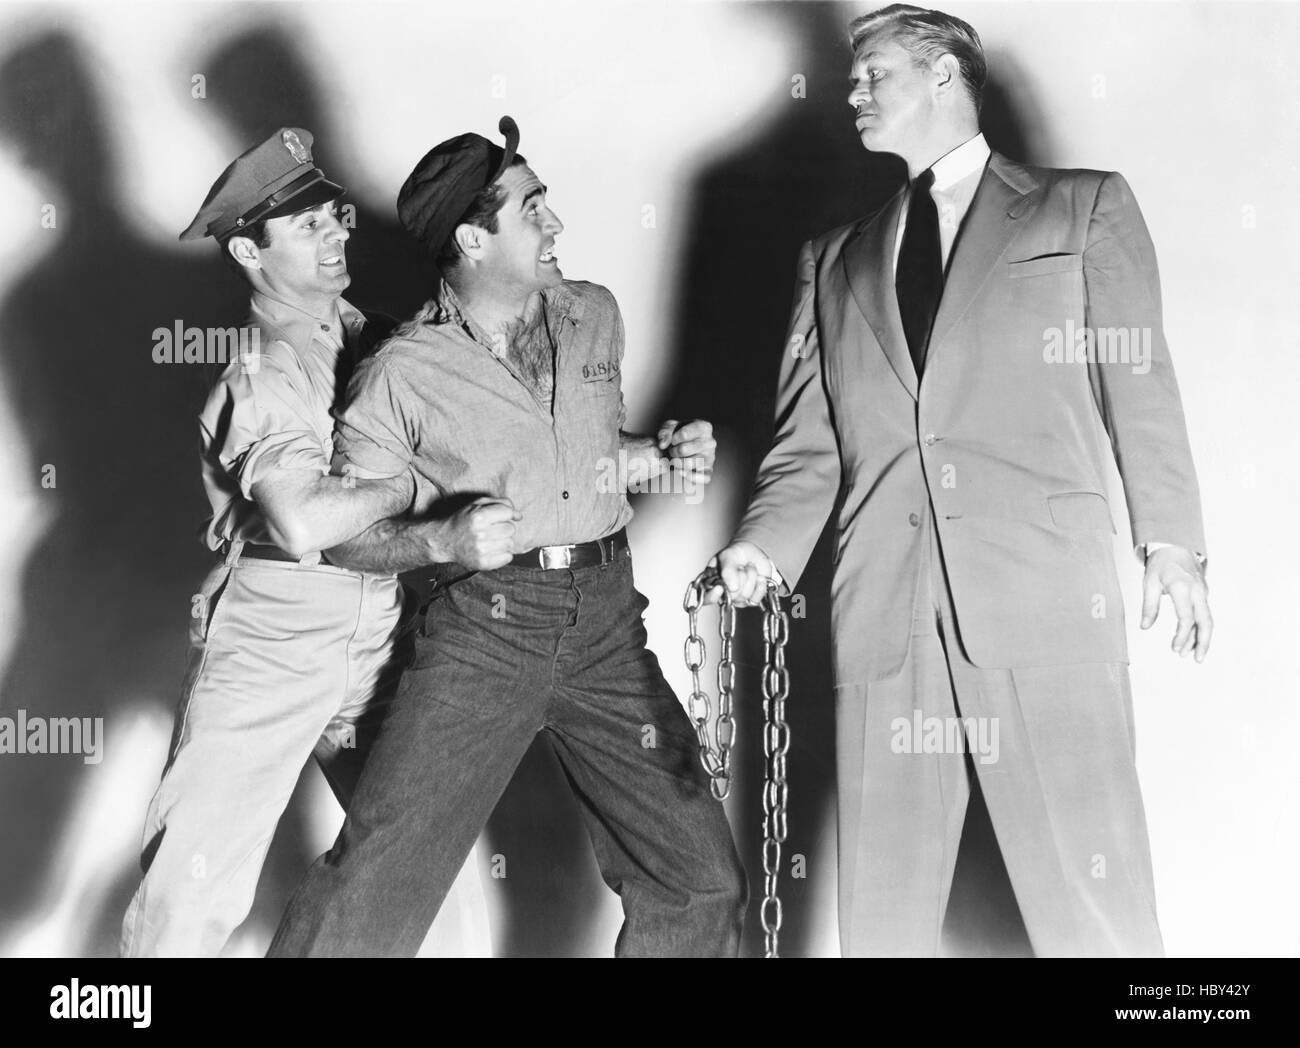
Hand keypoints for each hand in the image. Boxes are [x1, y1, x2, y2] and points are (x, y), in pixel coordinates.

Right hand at [427, 497, 519, 569]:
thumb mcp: (477, 504)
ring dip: (503, 541)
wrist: (444, 540)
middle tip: (492, 529)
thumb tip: (518, 516)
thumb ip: (501, 503)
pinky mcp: (482, 563)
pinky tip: (492, 549)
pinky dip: (503, 554)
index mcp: (478, 516)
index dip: (508, 514)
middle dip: (504, 528)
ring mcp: (481, 550)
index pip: (508, 513)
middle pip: (510, 529)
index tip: (502, 517)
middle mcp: (479, 534)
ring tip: (491, 540)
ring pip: (510, 544)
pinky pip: (508, 557)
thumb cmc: (464, 520)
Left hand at [656, 418, 715, 484]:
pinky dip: (689, 476)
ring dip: (677, 463)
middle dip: (673, 451)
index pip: (684, 434)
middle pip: (683, 450)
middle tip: (673, 451)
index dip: (673, 438)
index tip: (672, 440)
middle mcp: (710, 442)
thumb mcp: (669, 429)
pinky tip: (680, 472)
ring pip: (688, 464)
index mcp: (704, 427)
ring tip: (676, 459)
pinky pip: (701, 477)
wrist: (682, 450)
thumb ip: (665, 432)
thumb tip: (662, 444)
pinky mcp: (709, 471)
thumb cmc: (677, 436)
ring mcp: (711, 457)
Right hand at [704, 540, 776, 607]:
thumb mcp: (728, 556)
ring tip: (748, 568)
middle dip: (739, 578)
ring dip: (750, 577)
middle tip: (740, 567)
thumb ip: (727, 570)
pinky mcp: (752, 599)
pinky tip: (759, 577)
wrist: (752, 552)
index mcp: (712, 583)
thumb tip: (732, 587)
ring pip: (745, 596)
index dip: (713, 596)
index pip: (708, 598)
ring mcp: (739, 598)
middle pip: (731, 596)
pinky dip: (760, 585)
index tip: (719, 588)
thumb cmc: (736, 553)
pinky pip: (756, 599)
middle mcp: (725, 593)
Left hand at [1140, 545, 1212, 661]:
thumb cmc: (1161, 564)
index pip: (1186, 617)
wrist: (1175, 546)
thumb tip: (1145, 627)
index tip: (1175, 648)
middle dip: (1202, 642)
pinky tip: (1193, 640)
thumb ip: (1149, 606)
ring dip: (1202, 638)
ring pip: (1208, 619)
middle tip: (1197, 660)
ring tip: (1194, 655)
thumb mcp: (1149, 583)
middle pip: (1206, 621)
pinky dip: (1201, 629)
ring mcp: (1203, 592)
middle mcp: (1197, 591)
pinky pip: (1205, 614)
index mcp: (1182, 587)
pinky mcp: (1204, 594)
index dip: (1182, 636)